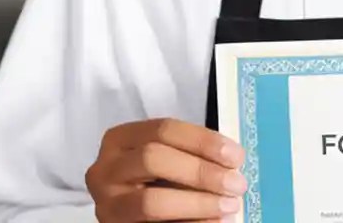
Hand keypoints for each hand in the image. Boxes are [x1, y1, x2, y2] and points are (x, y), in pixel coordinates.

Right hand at [86, 118, 247, 221]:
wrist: (135, 214)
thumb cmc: (156, 180)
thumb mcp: (167, 158)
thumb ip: (191, 154)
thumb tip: (232, 163)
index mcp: (119, 140)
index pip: (163, 130)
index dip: (202, 141)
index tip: (236, 156)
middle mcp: (105, 170)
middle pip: (153, 159)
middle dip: (200, 171)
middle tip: (236, 184)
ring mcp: (107, 205)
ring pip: (151, 202)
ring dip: (197, 203)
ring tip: (229, 206)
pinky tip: (215, 222)